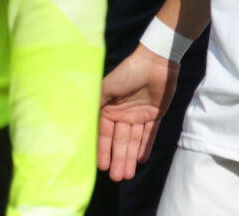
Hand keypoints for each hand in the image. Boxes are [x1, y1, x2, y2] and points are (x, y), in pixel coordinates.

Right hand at [98, 46, 179, 180]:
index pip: (104, 134)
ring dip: (130, 157)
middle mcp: (123, 115)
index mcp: (109, 109)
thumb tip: (82, 124)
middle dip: (118, 159)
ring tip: (127, 174)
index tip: (101, 167)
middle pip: (120, 141)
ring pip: (134, 140)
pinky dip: (146, 146)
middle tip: (117, 178)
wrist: (156, 60)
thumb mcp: (106, 88)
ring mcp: (140, 115)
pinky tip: (141, 159)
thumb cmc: (128, 73)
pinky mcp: (156, 114)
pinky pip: (150, 133)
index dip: (103, 151)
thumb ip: (96, 106)